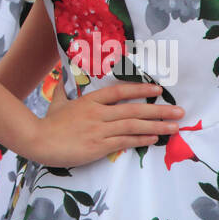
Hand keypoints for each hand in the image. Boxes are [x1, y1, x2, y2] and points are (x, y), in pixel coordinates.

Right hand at [26, 82, 183, 167]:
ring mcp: (99, 130)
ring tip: (174, 127)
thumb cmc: (48, 123)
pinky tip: (154, 138)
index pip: (119, 92)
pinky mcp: (98, 146)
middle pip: (133, 109)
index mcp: (90, 100)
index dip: (140, 89)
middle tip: (180, 111)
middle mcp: (98, 113)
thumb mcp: (58, 102)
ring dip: (156, 126)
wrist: (38, 141)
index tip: (158, 90)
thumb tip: (61, 73)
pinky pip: (124, 141)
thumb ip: (63, 88)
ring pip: (133, 125)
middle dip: (159, 110)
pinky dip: (140, 139)